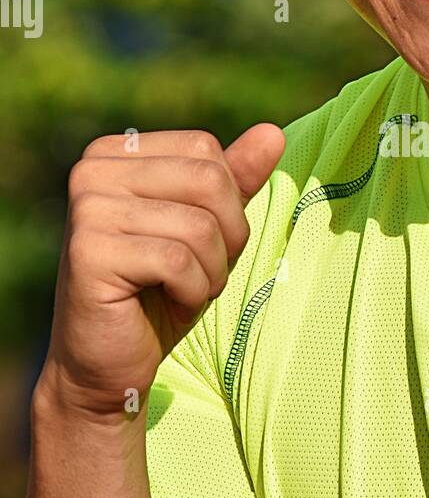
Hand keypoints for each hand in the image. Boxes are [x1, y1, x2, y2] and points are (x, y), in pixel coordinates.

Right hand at [35, 124, 285, 423]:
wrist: (109, 364)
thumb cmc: (159, 293)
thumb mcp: (206, 231)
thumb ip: (234, 180)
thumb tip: (272, 133)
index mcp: (116, 152)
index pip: (207, 152)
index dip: (228, 204)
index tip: (202, 243)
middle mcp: (93, 170)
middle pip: (208, 180)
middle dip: (226, 237)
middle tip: (200, 272)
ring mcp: (87, 208)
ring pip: (198, 225)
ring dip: (210, 271)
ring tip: (182, 290)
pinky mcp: (89, 252)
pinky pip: (177, 261)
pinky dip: (192, 292)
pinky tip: (167, 303)